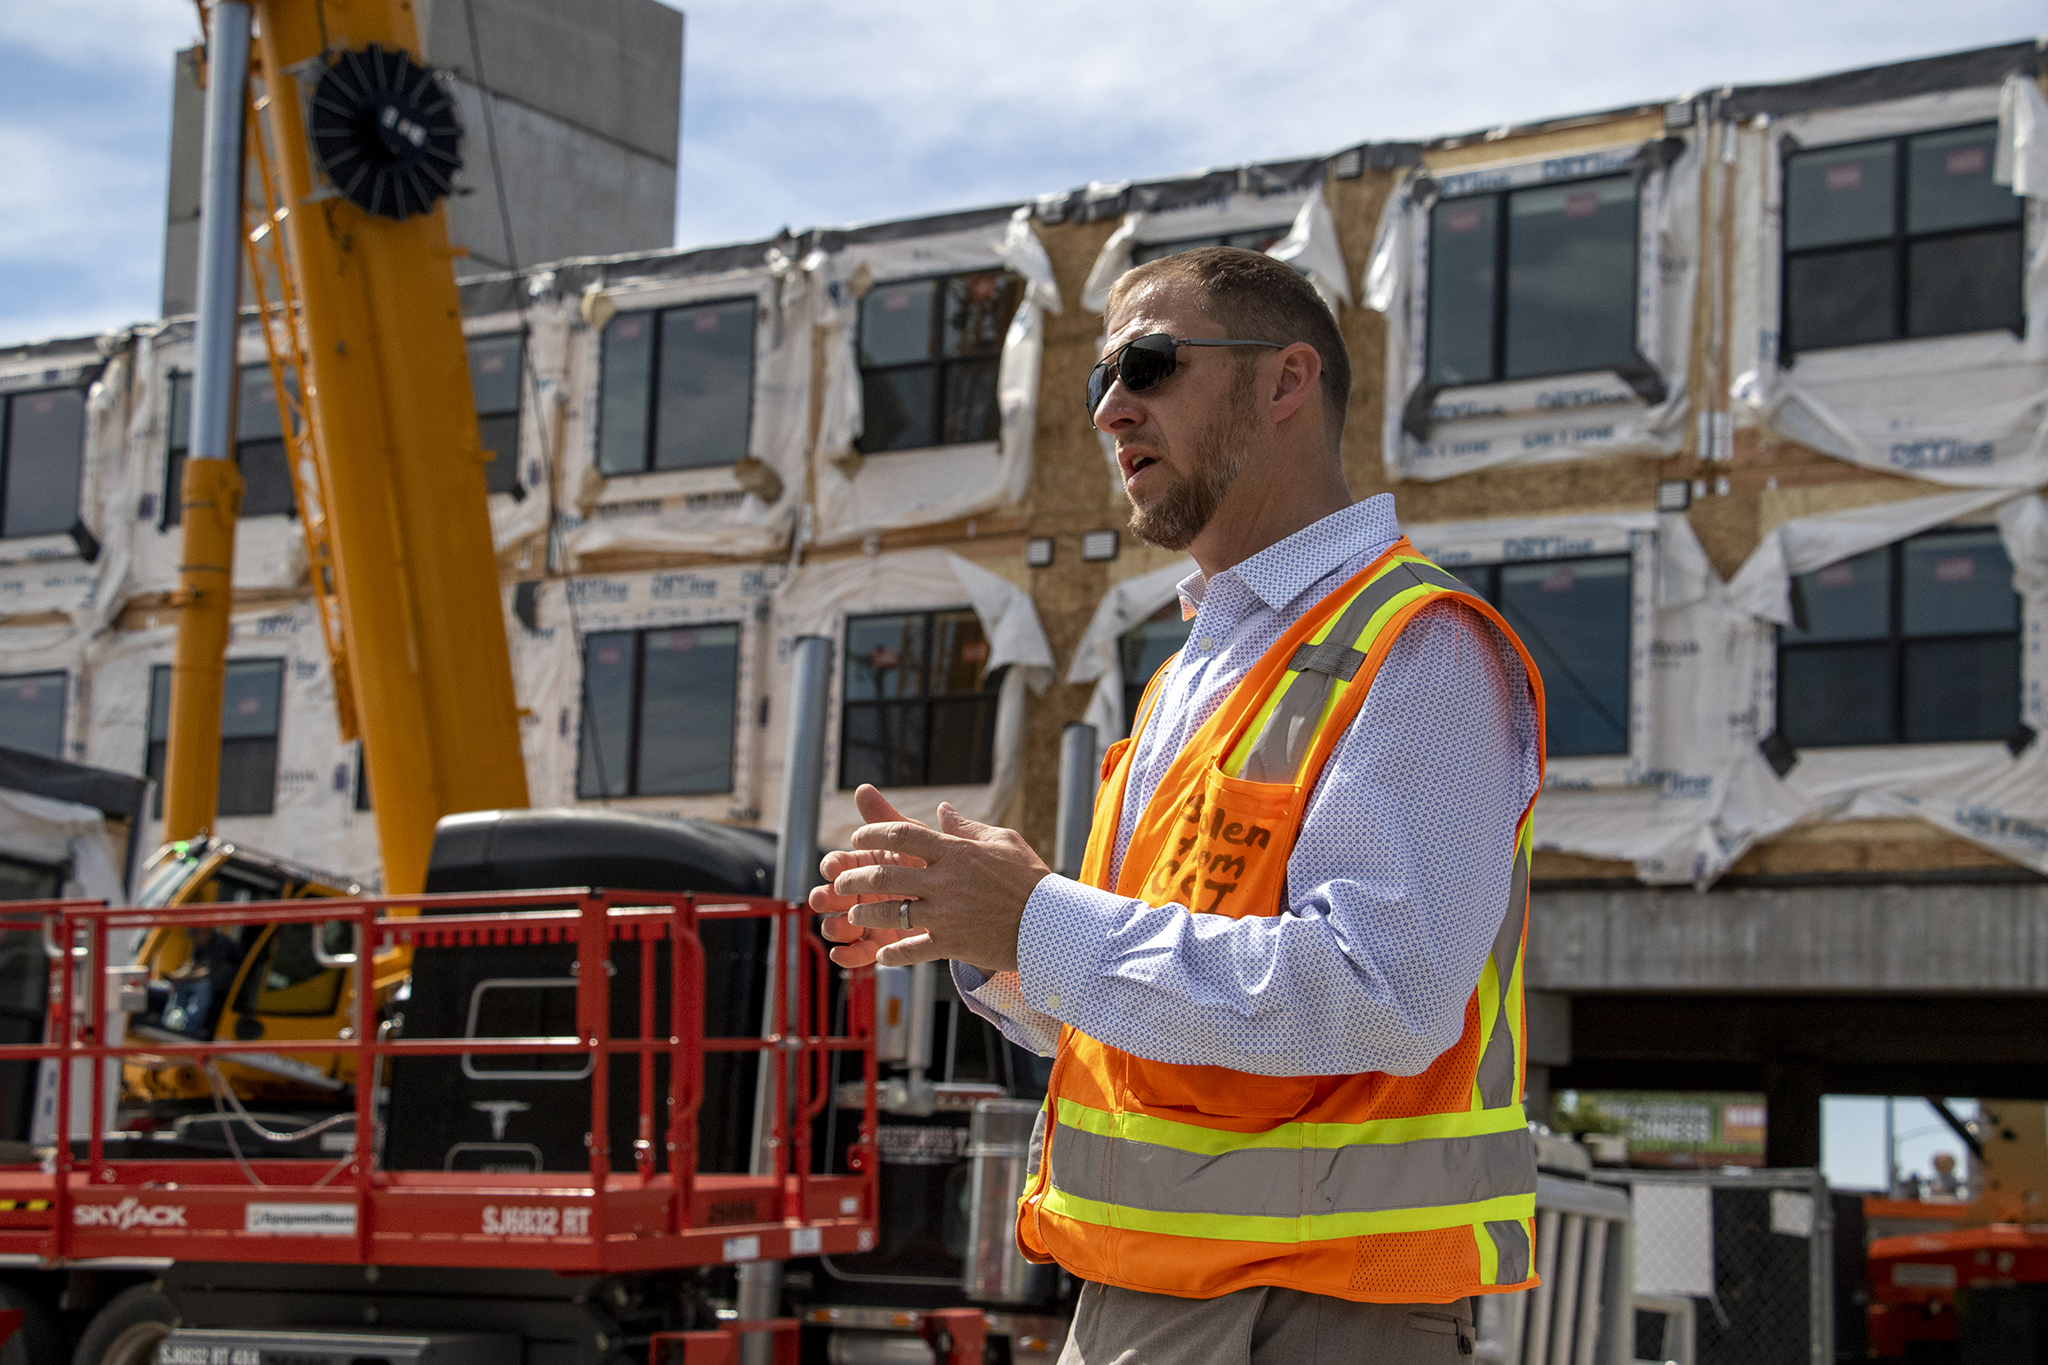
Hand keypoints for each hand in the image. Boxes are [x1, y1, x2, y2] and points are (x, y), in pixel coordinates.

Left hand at [809, 784, 1050, 971]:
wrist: (1051, 923)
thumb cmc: (1029, 878)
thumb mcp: (1002, 841)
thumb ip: (966, 827)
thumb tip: (941, 810)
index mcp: (955, 851)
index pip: (902, 833)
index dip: (872, 833)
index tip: (856, 837)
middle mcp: (945, 880)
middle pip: (884, 874)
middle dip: (853, 878)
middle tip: (840, 882)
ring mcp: (946, 913)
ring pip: (889, 912)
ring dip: (864, 914)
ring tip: (854, 915)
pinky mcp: (951, 942)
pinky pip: (911, 949)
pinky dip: (892, 955)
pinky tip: (882, 956)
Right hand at [811, 787, 930, 968]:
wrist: (973, 898)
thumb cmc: (939, 862)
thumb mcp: (920, 841)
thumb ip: (891, 821)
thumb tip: (863, 789)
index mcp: (872, 862)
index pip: (846, 862)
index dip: (835, 865)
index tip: (831, 868)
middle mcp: (869, 889)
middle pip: (841, 893)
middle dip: (830, 896)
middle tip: (822, 899)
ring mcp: (875, 916)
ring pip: (847, 923)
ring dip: (836, 925)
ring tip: (831, 928)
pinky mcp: (885, 942)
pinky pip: (865, 951)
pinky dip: (850, 955)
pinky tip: (840, 955)